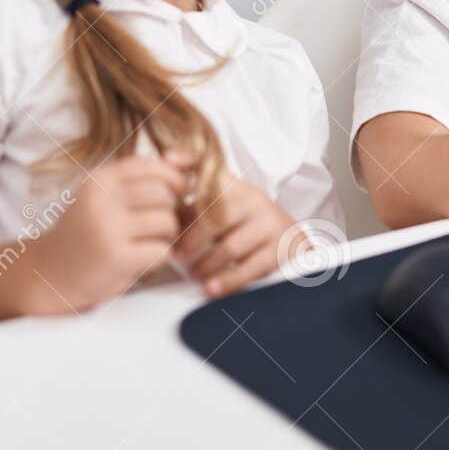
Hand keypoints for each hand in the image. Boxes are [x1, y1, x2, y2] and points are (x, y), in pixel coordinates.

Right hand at [20, 152, 189, 312]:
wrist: (49, 274)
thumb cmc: (86, 233)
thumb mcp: (104, 197)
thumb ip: (139, 179)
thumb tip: (186, 160)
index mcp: (100, 179)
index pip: (153, 166)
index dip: (174, 180)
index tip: (174, 196)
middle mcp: (102, 198)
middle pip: (165, 193)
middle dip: (171, 211)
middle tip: (158, 227)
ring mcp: (107, 227)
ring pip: (167, 221)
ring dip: (167, 236)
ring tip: (150, 243)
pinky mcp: (116, 256)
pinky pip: (162, 251)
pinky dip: (160, 258)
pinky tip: (143, 260)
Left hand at [174, 173, 296, 297]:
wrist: (291, 240)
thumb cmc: (244, 222)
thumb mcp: (222, 204)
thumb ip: (189, 200)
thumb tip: (157, 185)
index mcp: (234, 186)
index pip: (211, 170)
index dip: (188, 162)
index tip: (168, 161)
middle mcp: (252, 200)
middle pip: (214, 219)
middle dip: (189, 241)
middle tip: (174, 257)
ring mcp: (267, 224)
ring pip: (229, 248)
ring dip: (205, 265)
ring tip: (192, 274)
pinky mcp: (277, 250)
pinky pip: (249, 269)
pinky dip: (227, 281)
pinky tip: (210, 288)